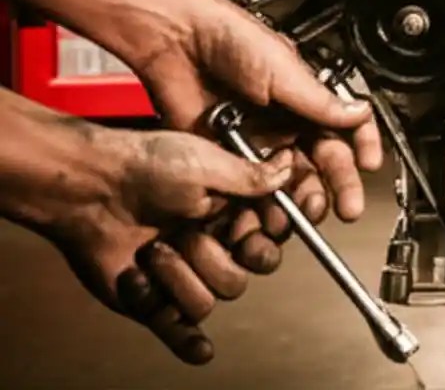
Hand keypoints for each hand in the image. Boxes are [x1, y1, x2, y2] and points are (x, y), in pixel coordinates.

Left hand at [4, 114, 294, 364]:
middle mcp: (211, 244)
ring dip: (178, 277)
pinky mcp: (152, 296)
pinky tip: (199, 348)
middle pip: (242, 276)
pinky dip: (188, 341)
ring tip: (151, 251)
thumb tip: (288, 168)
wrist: (89, 188)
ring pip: (209, 300)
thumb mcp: (206, 163)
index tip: (252, 232)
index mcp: (230, 211)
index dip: (265, 240)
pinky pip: (179, 329)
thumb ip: (251, 177)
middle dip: (214, 257)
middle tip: (189, 234)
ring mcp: (182, 272)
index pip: (270, 239)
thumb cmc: (145, 164)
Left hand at [134, 0, 383, 247]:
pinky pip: (253, 184)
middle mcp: (287, 119)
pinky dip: (265, 200)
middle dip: (340, 183)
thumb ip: (319, 101)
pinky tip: (273, 207)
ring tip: (310, 210)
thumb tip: (359, 113)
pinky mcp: (229, 153)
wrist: (175, 40)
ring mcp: (259, 138)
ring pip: (292, 177)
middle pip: (324, 159)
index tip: (369, 165)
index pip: (346, 125)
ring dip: (304, 196)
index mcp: (307, 95)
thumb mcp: (282, 69)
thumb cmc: (228, 36)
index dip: (362, 146)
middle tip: (347, 205)